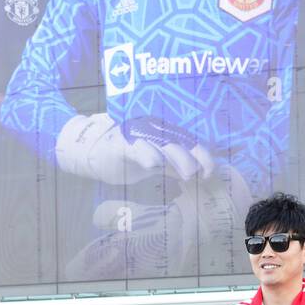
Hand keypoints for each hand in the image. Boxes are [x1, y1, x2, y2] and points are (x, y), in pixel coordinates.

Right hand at [56, 113, 214, 185]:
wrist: (95, 152)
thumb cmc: (129, 157)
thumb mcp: (157, 162)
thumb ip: (176, 166)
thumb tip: (200, 174)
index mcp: (165, 133)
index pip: (188, 141)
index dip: (201, 155)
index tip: (210, 172)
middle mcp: (154, 130)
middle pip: (178, 141)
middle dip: (191, 157)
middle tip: (197, 174)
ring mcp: (137, 134)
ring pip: (161, 143)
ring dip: (176, 156)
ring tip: (187, 172)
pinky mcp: (121, 143)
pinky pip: (135, 147)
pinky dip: (145, 154)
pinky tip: (153, 164)